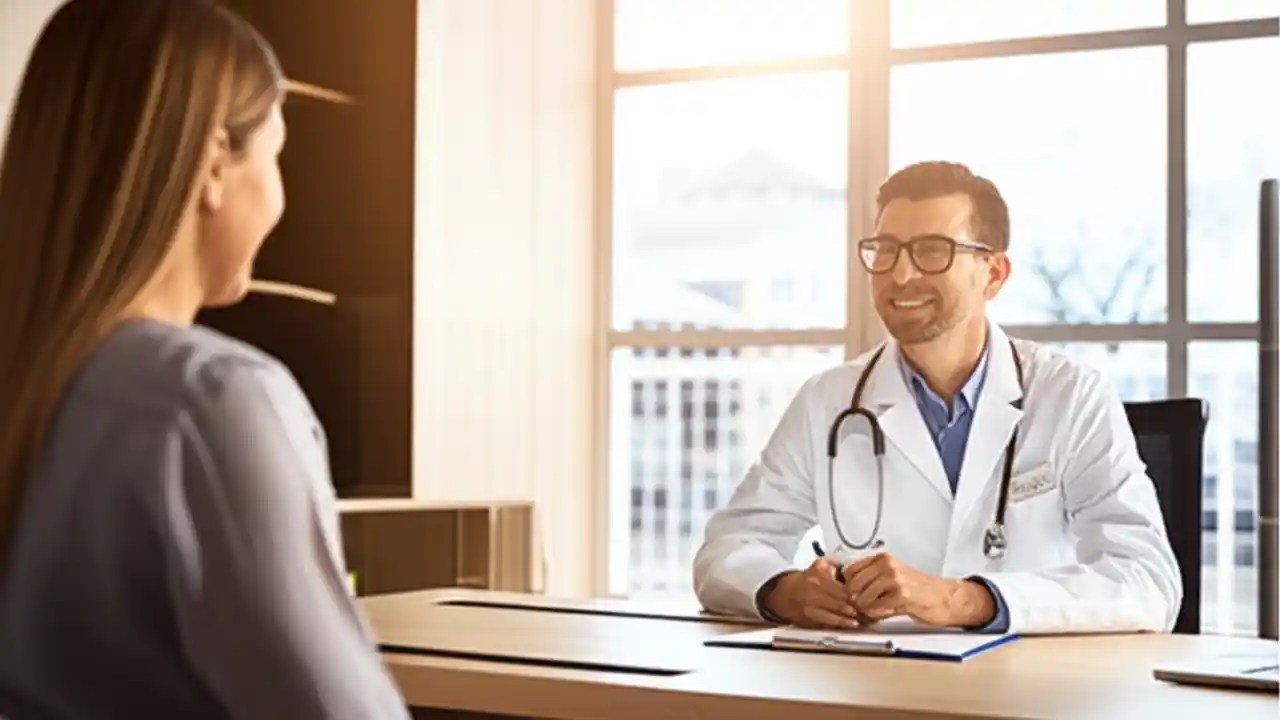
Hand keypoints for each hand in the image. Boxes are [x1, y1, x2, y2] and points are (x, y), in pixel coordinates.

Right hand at [762, 558, 863, 628]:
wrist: (784, 594)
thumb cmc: (806, 581)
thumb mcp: (821, 566)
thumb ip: (838, 565)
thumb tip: (859, 567)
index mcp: (820, 571)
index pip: (845, 582)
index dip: (859, 590)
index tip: (870, 594)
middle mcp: (815, 585)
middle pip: (843, 596)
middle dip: (859, 604)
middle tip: (871, 608)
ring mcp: (812, 601)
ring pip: (837, 609)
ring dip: (852, 614)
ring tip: (865, 617)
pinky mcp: (810, 614)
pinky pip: (828, 619)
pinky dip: (841, 622)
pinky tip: (851, 623)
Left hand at [841, 553, 994, 627]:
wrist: (943, 598)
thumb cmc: (918, 589)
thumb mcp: (892, 575)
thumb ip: (871, 577)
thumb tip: (844, 588)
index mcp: (882, 558)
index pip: (849, 570)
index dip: (849, 586)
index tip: (854, 594)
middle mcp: (887, 565)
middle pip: (852, 585)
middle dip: (856, 599)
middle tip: (865, 605)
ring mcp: (894, 579)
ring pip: (862, 598)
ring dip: (866, 608)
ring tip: (878, 608)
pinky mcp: (901, 595)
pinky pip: (875, 608)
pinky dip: (877, 614)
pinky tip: (887, 612)